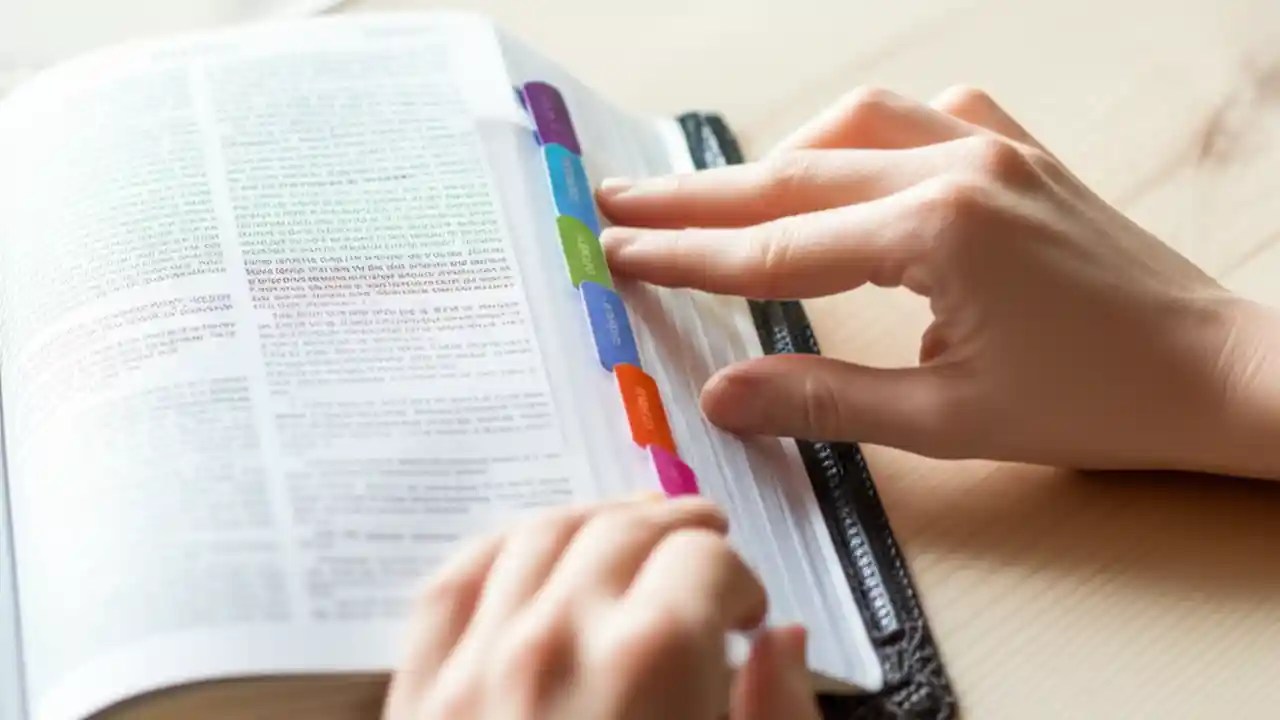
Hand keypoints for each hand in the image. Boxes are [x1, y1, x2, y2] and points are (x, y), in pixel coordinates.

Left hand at [383, 496, 820, 719]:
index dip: (738, 580)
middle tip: (701, 554)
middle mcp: (555, 643)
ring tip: (628, 543)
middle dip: (676, 531)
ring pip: (541, 534)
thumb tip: (783, 645)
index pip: (703, 559)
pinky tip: (530, 554)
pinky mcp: (417, 698)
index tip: (745, 615)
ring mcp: (474, 666)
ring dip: (595, 523)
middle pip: (624, 529)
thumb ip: (778, 714)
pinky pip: (452, 582)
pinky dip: (499, 550)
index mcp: (652, 663)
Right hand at [597, 87, 1279, 478]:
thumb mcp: (948, 421)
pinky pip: (924, 115)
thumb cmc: (1098, 402)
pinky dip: (866, 137)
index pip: (777, 246)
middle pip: (794, 175)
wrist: (1216, 375)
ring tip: (720, 200)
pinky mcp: (1019, 152)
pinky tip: (846, 169)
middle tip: (620, 201)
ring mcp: (994, 147)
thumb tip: (725, 397)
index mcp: (940, 231)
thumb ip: (825, 399)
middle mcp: (961, 166)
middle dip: (698, 196)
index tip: (619, 250)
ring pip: (853, 125)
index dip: (688, 255)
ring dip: (779, 161)